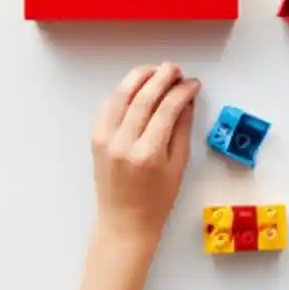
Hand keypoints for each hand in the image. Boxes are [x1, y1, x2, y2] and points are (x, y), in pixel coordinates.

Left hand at [77, 64, 199, 289]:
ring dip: (139, 77)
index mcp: (148, 154)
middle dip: (162, 77)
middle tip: (175, 69)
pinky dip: (122, 92)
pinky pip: (108, 106)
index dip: (182, 91)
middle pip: (143, 97)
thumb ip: (181, 129)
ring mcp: (105, 139)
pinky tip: (136, 86)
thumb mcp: (177, 166)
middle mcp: (123, 143)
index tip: (193, 83)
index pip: (167, 109)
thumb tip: (186, 99)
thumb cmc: (156, 200)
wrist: (124, 221)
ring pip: (121, 95)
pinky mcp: (95, 138)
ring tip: (156, 71)